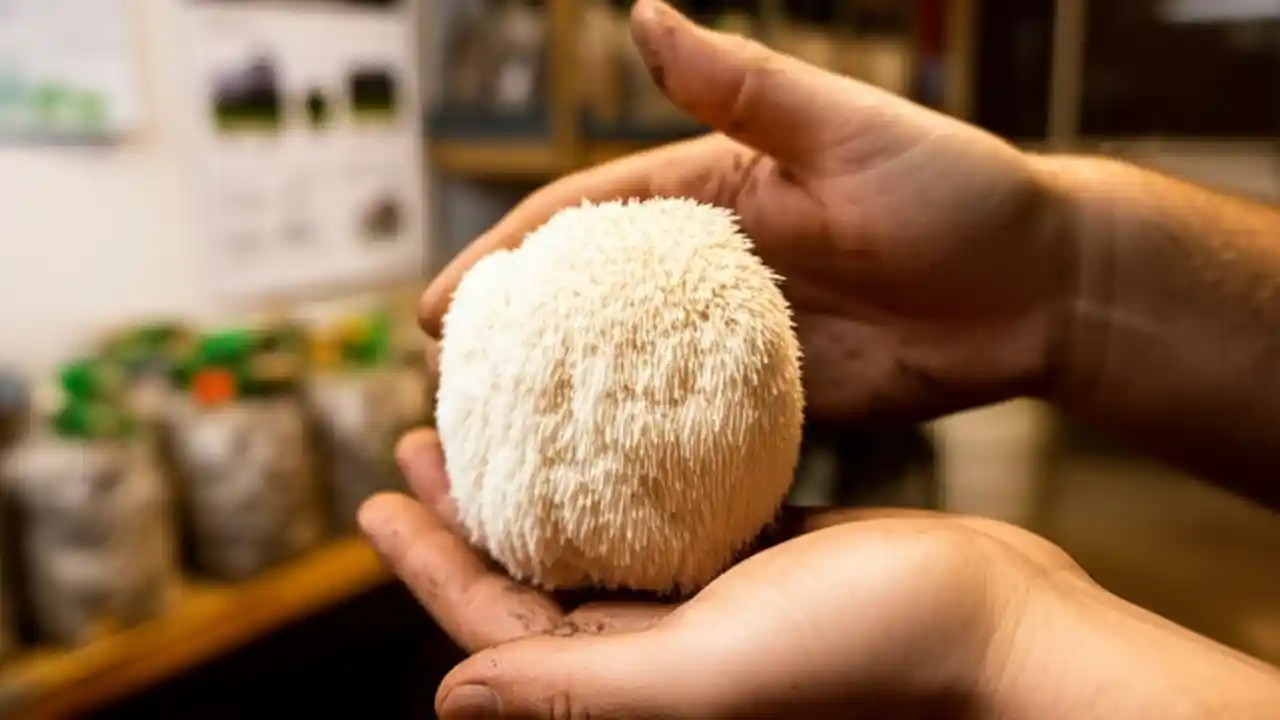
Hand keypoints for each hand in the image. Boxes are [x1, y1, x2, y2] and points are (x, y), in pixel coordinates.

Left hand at [362, 431, 1279, 717]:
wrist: (1005, 624)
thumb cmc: (876, 655)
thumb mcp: (711, 673)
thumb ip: (579, 689)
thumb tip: (449, 698)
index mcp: (638, 688)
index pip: (496, 624)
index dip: (426, 564)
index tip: (373, 496)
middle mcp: (663, 657)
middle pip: (531, 577)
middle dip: (470, 511)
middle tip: (421, 434)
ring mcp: (712, 610)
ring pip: (593, 540)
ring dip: (540, 482)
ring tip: (500, 418)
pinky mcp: (761, 564)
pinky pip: (669, 515)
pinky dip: (625, 472)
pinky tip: (608, 423)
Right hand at [420, 0, 1070, 422]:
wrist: (1044, 290)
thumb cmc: (955, 190)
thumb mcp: (845, 126)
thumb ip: (741, 85)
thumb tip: (639, 12)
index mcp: (714, 193)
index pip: (587, 222)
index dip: (507, 258)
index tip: (439, 306)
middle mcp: (715, 268)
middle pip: (593, 306)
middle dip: (516, 341)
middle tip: (446, 391)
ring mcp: (743, 339)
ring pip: (635, 372)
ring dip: (569, 405)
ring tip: (498, 450)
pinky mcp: (783, 398)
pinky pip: (700, 428)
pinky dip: (649, 451)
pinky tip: (599, 486)